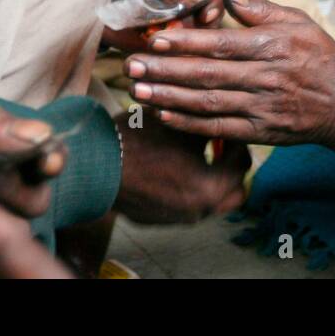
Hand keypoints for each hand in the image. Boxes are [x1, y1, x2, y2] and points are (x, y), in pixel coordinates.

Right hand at [112, 112, 249, 223]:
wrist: (94, 164)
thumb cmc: (138, 140)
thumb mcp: (180, 123)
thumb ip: (208, 122)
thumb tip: (225, 116)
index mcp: (210, 188)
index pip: (241, 163)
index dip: (236, 139)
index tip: (226, 125)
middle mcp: (198, 211)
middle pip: (233, 190)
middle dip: (229, 166)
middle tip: (218, 144)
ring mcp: (177, 218)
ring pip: (209, 201)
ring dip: (209, 178)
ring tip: (195, 154)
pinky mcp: (158, 219)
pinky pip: (183, 205)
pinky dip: (185, 187)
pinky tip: (172, 166)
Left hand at [125, 0, 334, 147]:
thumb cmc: (319, 57)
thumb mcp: (299, 22)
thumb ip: (261, 10)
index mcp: (272, 47)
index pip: (222, 44)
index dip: (186, 42)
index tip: (156, 39)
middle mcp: (265, 78)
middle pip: (207, 75)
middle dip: (165, 70)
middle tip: (131, 64)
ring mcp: (261, 108)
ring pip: (207, 103)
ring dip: (169, 97)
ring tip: (137, 90)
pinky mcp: (259, 132)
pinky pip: (219, 128)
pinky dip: (189, 124)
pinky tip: (162, 115)